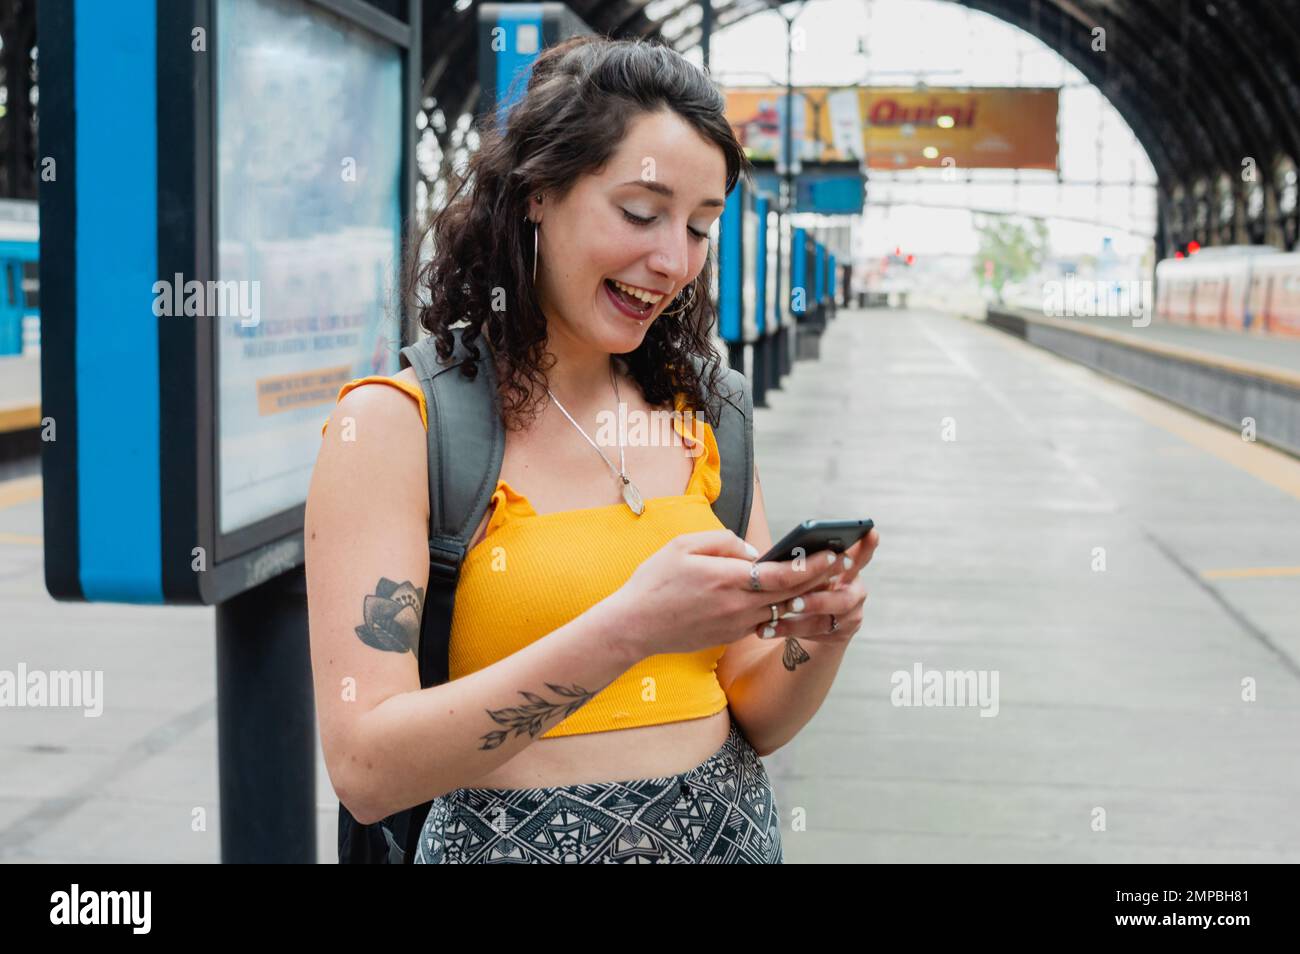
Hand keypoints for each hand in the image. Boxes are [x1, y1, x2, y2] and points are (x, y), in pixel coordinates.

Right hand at [606, 529, 843, 659]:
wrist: (633, 627)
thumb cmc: (654, 581)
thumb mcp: (683, 545)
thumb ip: (724, 542)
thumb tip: (755, 553)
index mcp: (727, 581)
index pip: (782, 575)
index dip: (812, 565)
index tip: (835, 552)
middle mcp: (738, 608)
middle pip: (792, 595)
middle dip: (822, 580)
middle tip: (847, 565)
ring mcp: (736, 626)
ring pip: (783, 612)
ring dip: (810, 599)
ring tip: (833, 584)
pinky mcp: (731, 636)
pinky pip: (767, 623)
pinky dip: (786, 612)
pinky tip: (800, 601)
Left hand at [758, 528, 878, 647]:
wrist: (815, 620)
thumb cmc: (810, 584)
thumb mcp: (813, 571)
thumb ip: (811, 562)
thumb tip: (788, 554)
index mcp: (850, 570)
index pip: (862, 556)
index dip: (868, 546)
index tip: (870, 532)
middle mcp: (856, 593)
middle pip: (843, 600)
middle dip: (816, 601)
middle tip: (793, 602)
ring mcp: (850, 617)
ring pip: (824, 622)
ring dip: (796, 621)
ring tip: (771, 620)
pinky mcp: (839, 635)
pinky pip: (812, 635)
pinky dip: (788, 631)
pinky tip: (767, 629)